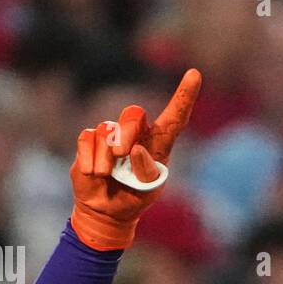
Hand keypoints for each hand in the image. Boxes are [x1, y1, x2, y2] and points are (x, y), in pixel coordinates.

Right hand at [69, 68, 201, 250]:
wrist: (106, 209)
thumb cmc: (134, 196)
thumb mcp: (148, 190)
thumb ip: (147, 172)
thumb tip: (135, 150)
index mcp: (159, 142)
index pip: (175, 116)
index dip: (185, 96)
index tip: (195, 74)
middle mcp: (136, 132)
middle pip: (134, 113)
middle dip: (127, 132)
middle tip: (122, 153)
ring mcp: (111, 134)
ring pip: (107, 128)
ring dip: (107, 157)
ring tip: (108, 174)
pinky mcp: (90, 140)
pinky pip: (87, 139)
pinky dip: (91, 160)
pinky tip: (95, 173)